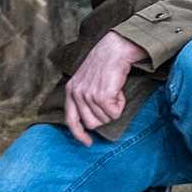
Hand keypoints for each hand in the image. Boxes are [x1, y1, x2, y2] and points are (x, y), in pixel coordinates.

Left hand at [64, 31, 148, 145]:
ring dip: (113, 108)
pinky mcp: (103, 96)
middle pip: (92, 123)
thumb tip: (89, 121)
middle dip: (104, 116)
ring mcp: (89, 95)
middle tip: (110, 100)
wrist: (115, 49)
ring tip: (113, 90)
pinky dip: (121, 104)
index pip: (71, 120)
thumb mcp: (85, 79)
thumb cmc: (104, 63)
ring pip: (105, 119)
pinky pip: (115, 113)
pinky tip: (118, 90)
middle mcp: (77, 94)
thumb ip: (82, 97)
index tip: (88, 142)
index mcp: (70, 90)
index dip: (79, 134)